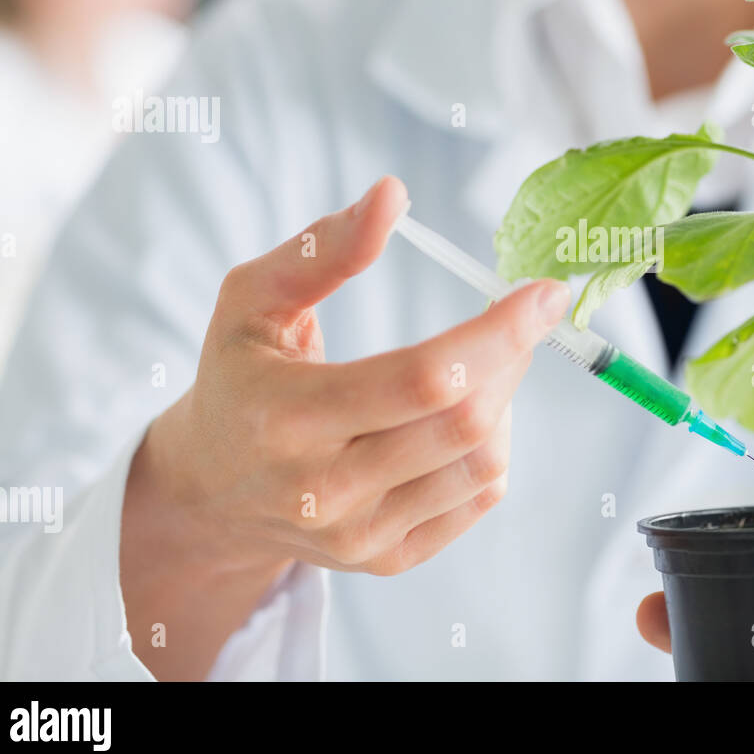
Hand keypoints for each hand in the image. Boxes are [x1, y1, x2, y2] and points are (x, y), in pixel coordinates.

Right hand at [123, 176, 568, 676]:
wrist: (210, 492)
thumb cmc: (239, 377)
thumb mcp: (252, 300)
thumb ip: (322, 248)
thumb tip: (394, 194)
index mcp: (287, 417)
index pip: (423, 377)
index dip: (498, 331)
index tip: (544, 293)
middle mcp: (323, 490)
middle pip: (463, 422)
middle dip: (510, 358)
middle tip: (518, 320)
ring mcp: (358, 535)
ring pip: (483, 463)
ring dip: (505, 400)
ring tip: (483, 365)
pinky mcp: (386, 559)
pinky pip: (479, 498)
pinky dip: (491, 446)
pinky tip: (465, 415)